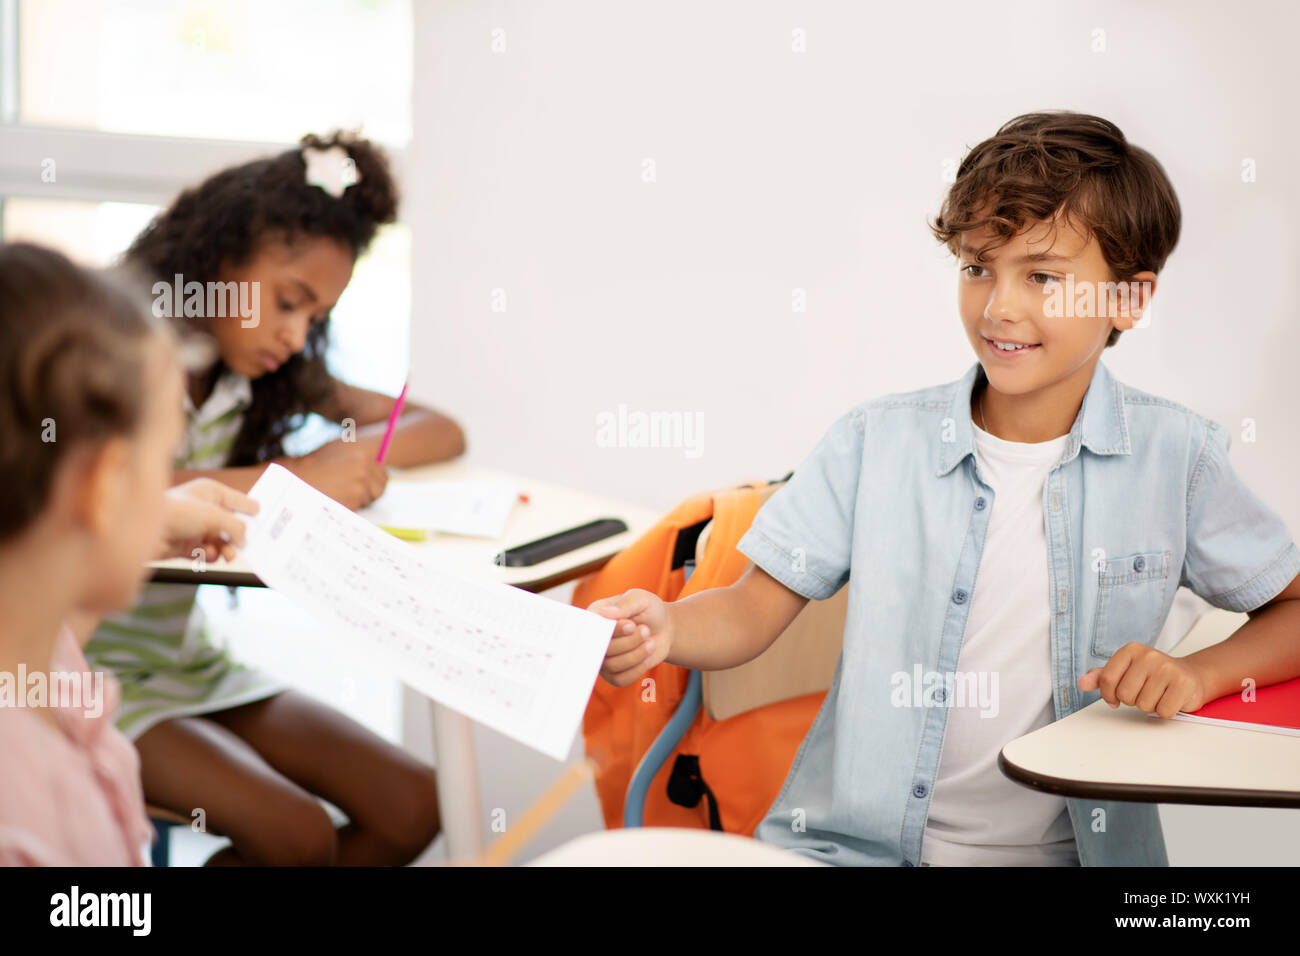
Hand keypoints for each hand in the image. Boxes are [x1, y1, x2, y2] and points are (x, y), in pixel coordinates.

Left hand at [161, 478, 258, 562]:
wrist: (142, 531)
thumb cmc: (177, 513)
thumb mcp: (215, 516)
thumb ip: (236, 527)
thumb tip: (245, 540)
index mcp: (210, 492)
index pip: (237, 499)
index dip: (250, 509)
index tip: (265, 519)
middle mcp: (202, 508)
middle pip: (230, 524)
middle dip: (238, 536)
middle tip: (246, 545)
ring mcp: (194, 528)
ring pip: (220, 541)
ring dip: (226, 549)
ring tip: (228, 555)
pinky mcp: (186, 545)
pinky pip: (207, 552)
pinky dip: (209, 555)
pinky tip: (206, 554)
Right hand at [283, 439, 388, 509]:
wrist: (294, 481)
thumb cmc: (311, 468)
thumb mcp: (335, 455)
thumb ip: (355, 460)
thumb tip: (374, 464)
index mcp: (361, 457)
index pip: (383, 473)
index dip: (375, 481)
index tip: (366, 485)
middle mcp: (363, 470)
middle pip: (380, 488)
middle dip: (369, 493)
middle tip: (350, 493)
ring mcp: (359, 486)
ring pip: (369, 500)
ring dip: (358, 501)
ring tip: (338, 494)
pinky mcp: (353, 501)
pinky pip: (358, 508)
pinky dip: (348, 507)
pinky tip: (334, 500)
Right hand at [587, 588, 672, 686]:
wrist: (663, 628)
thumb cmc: (649, 610)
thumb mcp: (641, 599)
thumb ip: (625, 604)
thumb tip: (605, 613)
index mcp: (595, 615)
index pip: (593, 629)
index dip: (612, 631)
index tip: (631, 625)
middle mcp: (594, 638)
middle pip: (603, 649)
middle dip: (629, 642)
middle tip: (646, 630)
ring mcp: (602, 658)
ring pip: (612, 665)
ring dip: (636, 655)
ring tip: (650, 642)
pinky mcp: (613, 674)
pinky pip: (619, 679)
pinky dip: (637, 669)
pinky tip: (647, 657)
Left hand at [1077, 642, 1211, 717]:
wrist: (1189, 676)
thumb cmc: (1151, 676)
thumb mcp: (1124, 672)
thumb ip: (1101, 677)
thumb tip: (1082, 683)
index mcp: (1130, 650)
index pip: (1107, 680)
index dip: (1108, 695)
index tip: (1115, 698)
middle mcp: (1149, 655)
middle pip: (1125, 695)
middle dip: (1133, 700)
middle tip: (1145, 692)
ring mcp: (1167, 668)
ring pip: (1143, 705)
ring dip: (1150, 706)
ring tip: (1158, 694)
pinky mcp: (1183, 683)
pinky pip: (1163, 711)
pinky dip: (1165, 712)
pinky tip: (1170, 699)